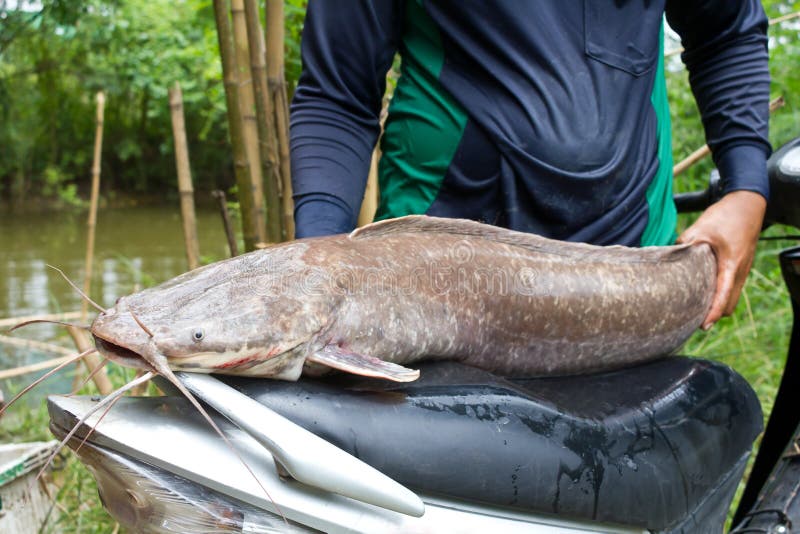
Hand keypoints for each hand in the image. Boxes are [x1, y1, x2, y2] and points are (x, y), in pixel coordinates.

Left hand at [676, 190, 765, 329]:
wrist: (748, 204)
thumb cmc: (726, 215)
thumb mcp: (700, 228)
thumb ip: (684, 244)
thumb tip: (668, 257)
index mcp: (730, 264)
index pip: (722, 295)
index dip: (712, 313)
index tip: (703, 325)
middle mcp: (739, 270)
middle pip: (729, 304)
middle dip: (714, 313)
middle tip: (693, 318)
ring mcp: (742, 269)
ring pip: (732, 297)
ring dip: (718, 304)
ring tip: (696, 308)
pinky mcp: (740, 266)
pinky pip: (732, 287)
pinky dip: (721, 294)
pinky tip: (704, 291)